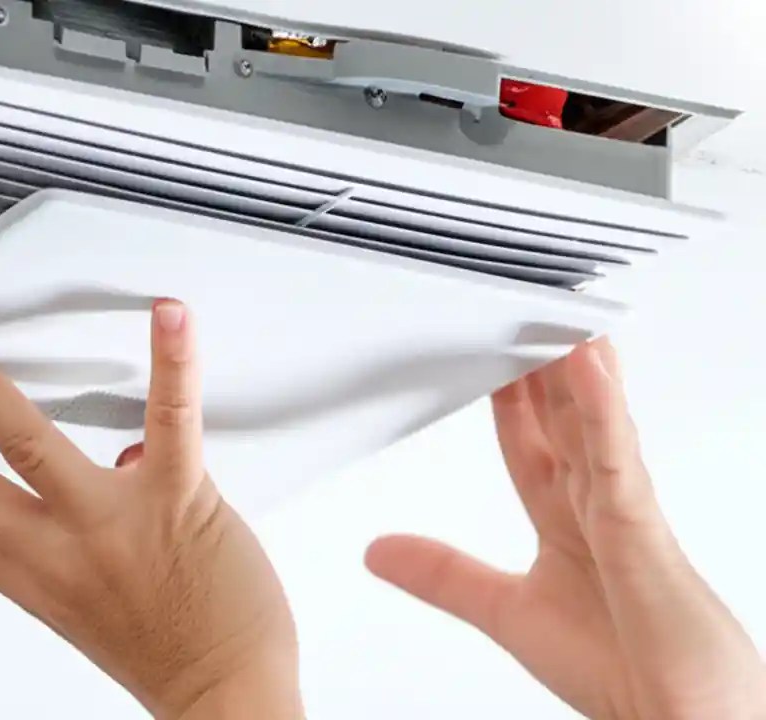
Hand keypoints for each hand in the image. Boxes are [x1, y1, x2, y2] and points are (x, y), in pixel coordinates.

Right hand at [0, 300, 301, 719]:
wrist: (229, 696)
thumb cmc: (176, 653)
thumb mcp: (101, 605)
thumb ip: (88, 540)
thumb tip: (119, 465)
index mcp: (38, 578)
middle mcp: (61, 552)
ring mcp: (113, 522)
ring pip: (29, 446)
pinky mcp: (177, 499)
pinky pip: (172, 421)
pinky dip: (172, 363)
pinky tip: (168, 317)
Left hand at [366, 338, 765, 718]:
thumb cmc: (619, 669)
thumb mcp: (507, 611)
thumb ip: (445, 576)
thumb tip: (379, 551)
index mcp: (569, 523)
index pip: (528, 444)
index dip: (505, 399)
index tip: (479, 354)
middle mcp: (600, 508)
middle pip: (563, 419)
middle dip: (538, 365)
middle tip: (515, 306)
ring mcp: (625, 514)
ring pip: (591, 423)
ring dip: (571, 368)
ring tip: (550, 311)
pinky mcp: (645, 532)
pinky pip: (617, 461)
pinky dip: (601, 412)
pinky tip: (585, 367)